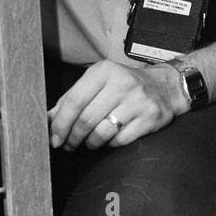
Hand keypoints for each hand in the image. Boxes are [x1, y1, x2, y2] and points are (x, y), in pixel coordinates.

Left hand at [47, 59, 186, 150]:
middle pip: (86, 120)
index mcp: (104, 71)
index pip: (74, 101)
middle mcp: (122, 83)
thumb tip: (49, 119)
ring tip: (89, 141)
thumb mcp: (99, 82)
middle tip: (68, 144)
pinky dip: (110, 144)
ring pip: (102, 133)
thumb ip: (73, 98)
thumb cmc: (126, 85)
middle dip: (72, 137)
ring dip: (90, 143)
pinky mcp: (150, 118)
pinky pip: (120, 140)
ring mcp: (138, 101)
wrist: (166, 86)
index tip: (54, 138)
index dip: (60, 123)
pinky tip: (110, 138)